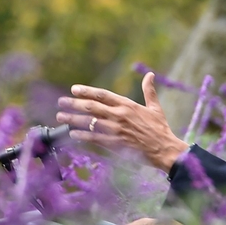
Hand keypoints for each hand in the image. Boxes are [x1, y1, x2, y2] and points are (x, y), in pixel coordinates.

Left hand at [56, 72, 188, 171]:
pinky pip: (94, 138)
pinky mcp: (115, 144)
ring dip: (73, 119)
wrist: (164, 149)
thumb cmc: (160, 128)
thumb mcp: (155, 107)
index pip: (102, 95)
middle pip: (91, 107)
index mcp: (128, 105)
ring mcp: (116, 130)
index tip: (74, 89)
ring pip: (89, 123)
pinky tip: (72, 133)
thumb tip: (150, 74)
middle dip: (74, 104)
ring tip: (61, 117)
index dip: (87, 91)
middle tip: (61, 102)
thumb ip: (149, 90)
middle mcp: (119, 115)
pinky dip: (82, 135)